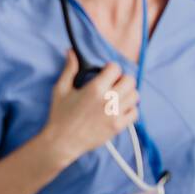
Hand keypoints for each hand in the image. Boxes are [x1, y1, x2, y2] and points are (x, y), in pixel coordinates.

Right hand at [42, 51, 138, 166]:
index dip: (110, 68)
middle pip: (130, 80)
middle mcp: (108, 100)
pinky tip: (119, 109)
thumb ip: (69, 69)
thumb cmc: (60, 115)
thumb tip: (72, 52)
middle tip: (113, 84)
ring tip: (117, 96)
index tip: (105, 72)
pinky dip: (130, 109)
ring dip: (127, 93)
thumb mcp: (61, 89)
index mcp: (95, 89)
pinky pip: (135, 113)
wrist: (62, 141)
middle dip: (122, 79)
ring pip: (135, 95)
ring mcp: (115, 114)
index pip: (115, 68)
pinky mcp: (118, 126)